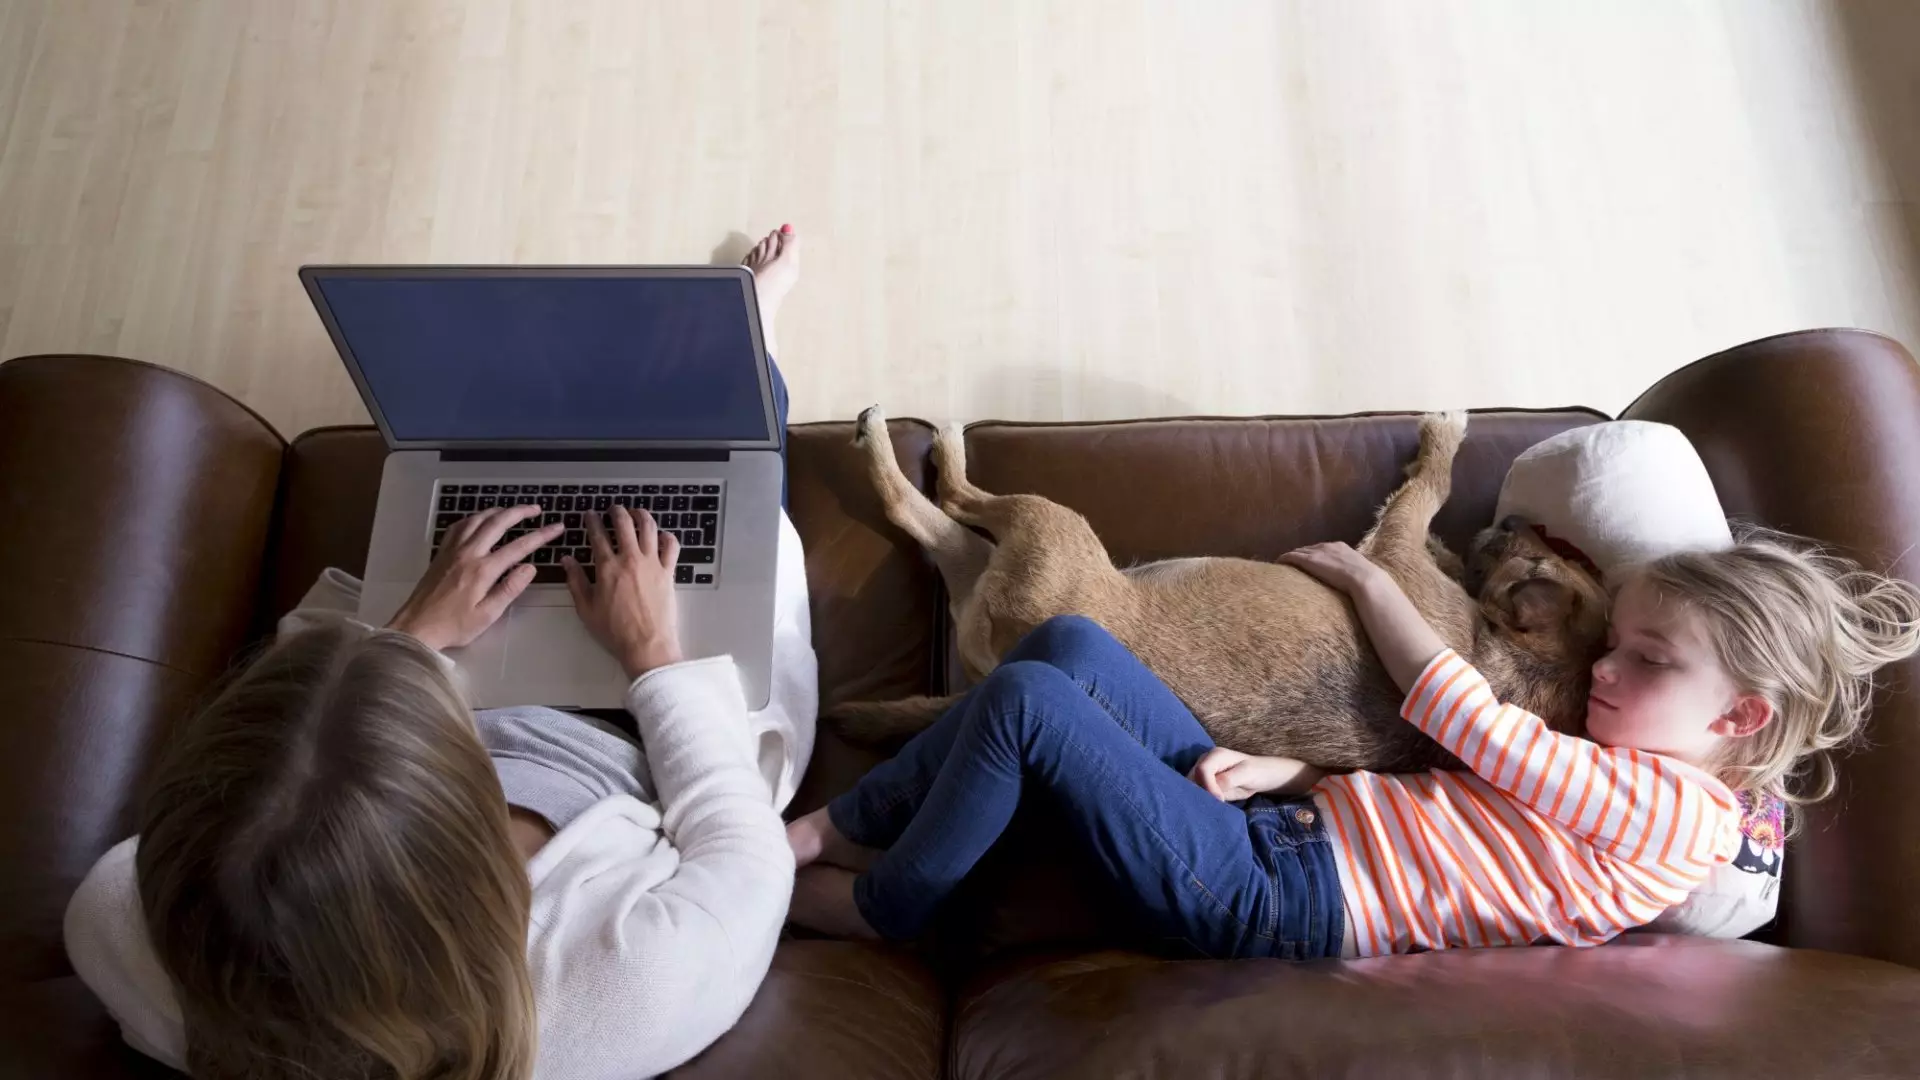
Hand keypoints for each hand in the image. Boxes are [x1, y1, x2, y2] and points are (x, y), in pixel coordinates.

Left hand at [387, 505, 563, 650]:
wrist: (416, 626)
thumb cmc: (454, 626)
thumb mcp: (488, 615)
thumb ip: (510, 589)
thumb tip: (530, 568)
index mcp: (483, 570)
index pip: (519, 546)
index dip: (541, 535)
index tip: (556, 527)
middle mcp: (468, 553)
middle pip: (498, 523)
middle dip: (520, 512)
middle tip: (536, 509)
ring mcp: (452, 550)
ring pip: (477, 519)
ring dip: (497, 511)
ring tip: (512, 510)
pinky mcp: (442, 552)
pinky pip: (459, 526)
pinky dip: (474, 518)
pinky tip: (479, 520)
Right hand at [563, 505, 684, 678]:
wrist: (647, 645)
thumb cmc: (614, 630)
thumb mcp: (586, 608)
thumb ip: (575, 581)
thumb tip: (567, 560)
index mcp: (607, 567)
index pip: (598, 535)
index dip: (592, 521)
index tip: (590, 514)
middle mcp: (630, 559)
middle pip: (624, 524)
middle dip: (617, 512)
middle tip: (613, 508)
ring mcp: (652, 564)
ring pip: (649, 529)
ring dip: (641, 516)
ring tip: (636, 512)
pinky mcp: (668, 573)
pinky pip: (671, 547)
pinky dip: (667, 536)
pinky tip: (662, 534)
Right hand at [1187, 748, 1321, 800]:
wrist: (1266, 777)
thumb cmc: (1261, 772)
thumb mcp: (1248, 775)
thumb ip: (1230, 779)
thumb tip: (1214, 788)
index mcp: (1216, 755)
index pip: (1202, 770)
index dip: (1207, 786)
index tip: (1219, 800)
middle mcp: (1206, 761)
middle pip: (1192, 778)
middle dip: (1197, 793)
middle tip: (1207, 808)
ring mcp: (1205, 773)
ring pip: (1191, 786)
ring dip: (1197, 798)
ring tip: (1205, 810)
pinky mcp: (1207, 783)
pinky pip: (1198, 792)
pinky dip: (1200, 800)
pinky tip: (1206, 809)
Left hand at [1279, 541, 1384, 596]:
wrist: (1366, 580)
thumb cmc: (1368, 582)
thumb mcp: (1360, 573)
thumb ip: (1352, 575)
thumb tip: (1356, 586)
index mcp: (1341, 547)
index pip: (1322, 548)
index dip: (1314, 554)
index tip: (1308, 562)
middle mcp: (1328, 546)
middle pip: (1309, 548)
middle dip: (1301, 554)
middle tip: (1292, 563)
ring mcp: (1319, 552)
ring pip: (1299, 551)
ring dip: (1292, 557)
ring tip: (1283, 565)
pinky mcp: (1310, 560)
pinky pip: (1292, 556)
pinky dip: (1284, 559)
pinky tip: (1278, 564)